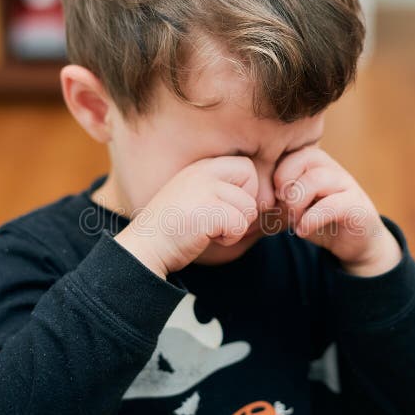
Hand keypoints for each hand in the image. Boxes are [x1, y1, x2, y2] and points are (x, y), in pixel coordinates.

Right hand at [114, 156, 258, 278]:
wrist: (144, 247)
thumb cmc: (174, 230)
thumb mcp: (201, 202)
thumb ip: (228, 195)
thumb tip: (270, 202)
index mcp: (201, 167)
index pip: (246, 166)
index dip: (246, 191)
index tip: (228, 209)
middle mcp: (203, 171)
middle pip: (252, 179)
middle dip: (245, 206)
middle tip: (222, 221)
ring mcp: (203, 188)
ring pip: (249, 206)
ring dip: (235, 226)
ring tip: (209, 229)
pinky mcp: (206, 208)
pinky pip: (239, 223)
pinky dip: (228, 237)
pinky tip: (206, 237)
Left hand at [272, 147, 401, 276]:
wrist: (354, 242)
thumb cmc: (318, 220)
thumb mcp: (290, 210)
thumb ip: (270, 204)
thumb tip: (244, 209)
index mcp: (314, 163)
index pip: (290, 151)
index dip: (276, 173)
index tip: (272, 195)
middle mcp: (331, 168)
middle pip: (303, 158)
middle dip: (285, 182)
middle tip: (280, 203)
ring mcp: (346, 185)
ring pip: (317, 179)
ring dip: (297, 201)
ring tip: (293, 218)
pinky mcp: (356, 205)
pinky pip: (332, 205)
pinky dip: (311, 219)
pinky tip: (302, 230)